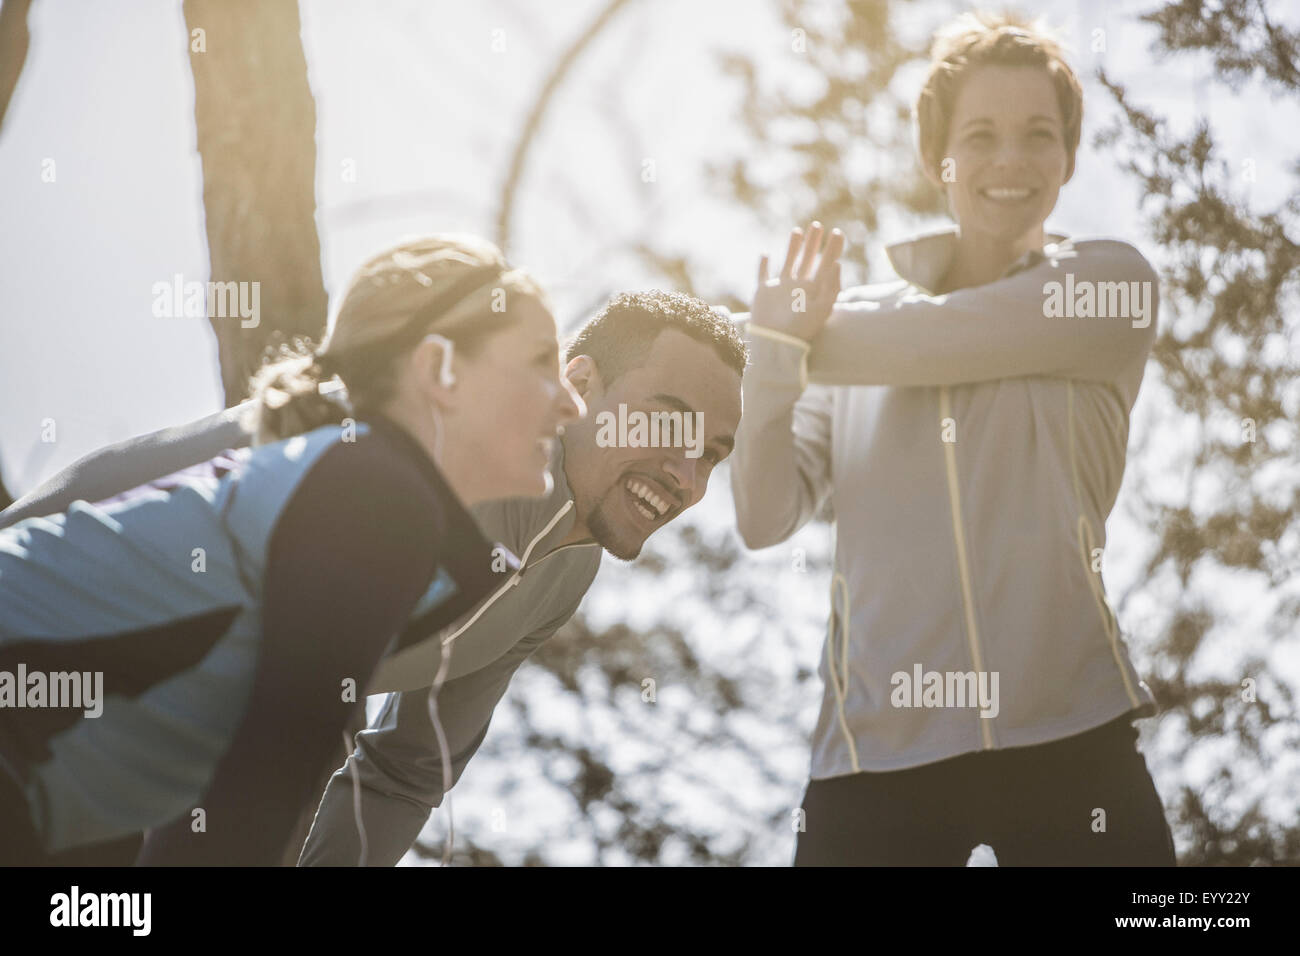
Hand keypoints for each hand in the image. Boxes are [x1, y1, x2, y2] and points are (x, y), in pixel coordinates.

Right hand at [752, 221, 843, 342]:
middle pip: (809, 260)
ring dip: (793, 247)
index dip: (833, 249)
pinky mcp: (764, 291)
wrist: (776, 342)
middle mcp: (799, 287)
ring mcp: (781, 289)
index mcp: (814, 291)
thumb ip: (831, 287)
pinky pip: (763, 274)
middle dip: (814, 243)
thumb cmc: (801, 328)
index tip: (837, 233)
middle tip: (817, 225)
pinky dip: (763, 264)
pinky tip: (766, 254)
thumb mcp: (822, 308)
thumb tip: (837, 263)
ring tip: (798, 230)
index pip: (826, 265)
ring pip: (789, 262)